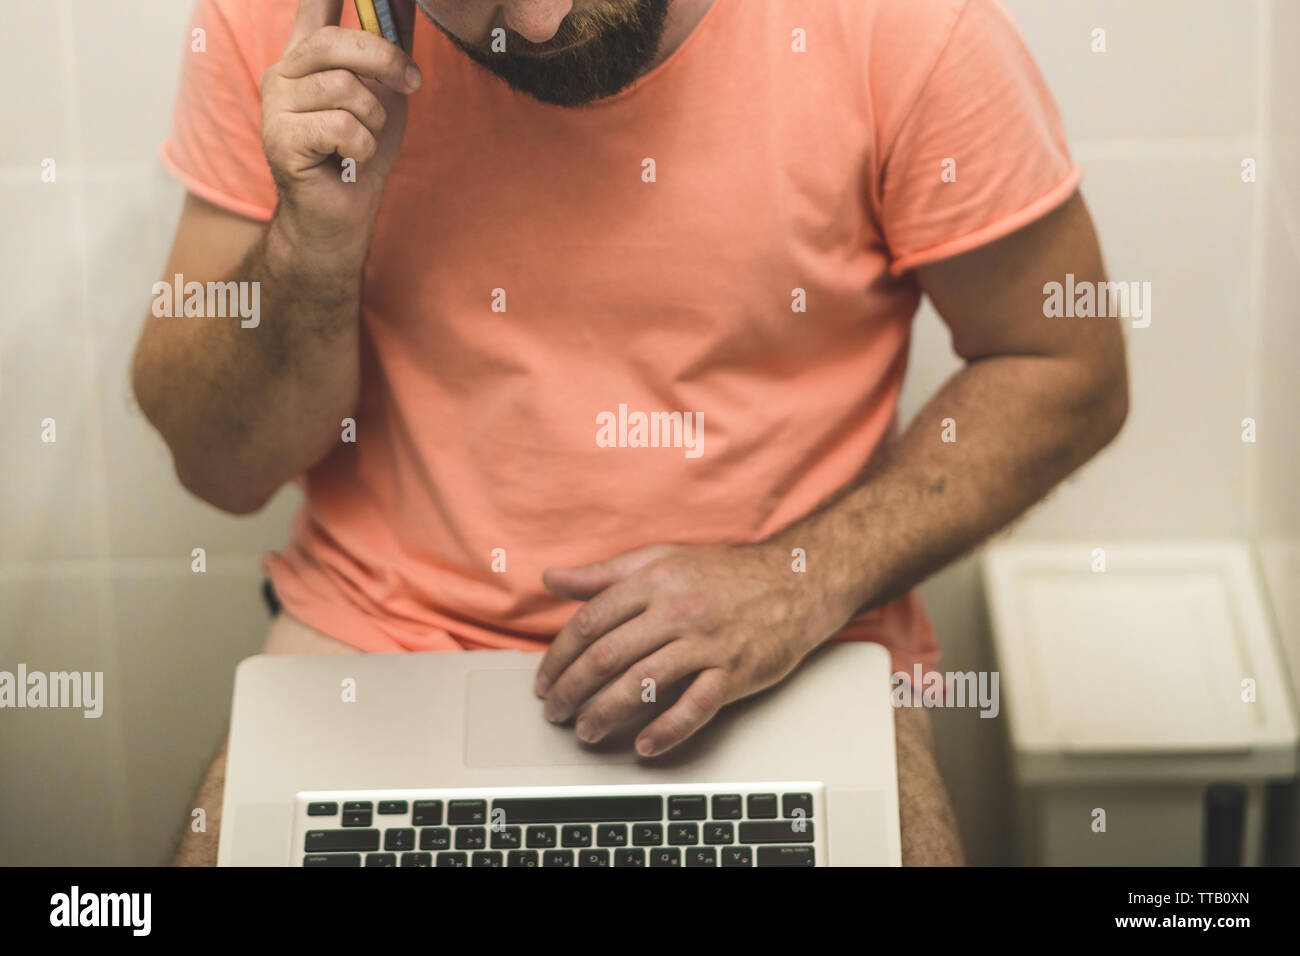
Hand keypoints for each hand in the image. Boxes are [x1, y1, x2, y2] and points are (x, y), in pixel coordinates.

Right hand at [262, 0, 418, 257]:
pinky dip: (362, 145)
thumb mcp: (385, 96)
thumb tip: (403, 5)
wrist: (339, 217)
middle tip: (412, 83)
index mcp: (305, 59)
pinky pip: (340, 126)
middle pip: (334, 42)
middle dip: (384, 59)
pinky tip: (353, 159)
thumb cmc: (360, 155)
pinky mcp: (280, 139)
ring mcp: (276, 106)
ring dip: (373, 119)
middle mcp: (283, 74)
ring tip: (365, 141)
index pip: (311, 7)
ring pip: (343, 88)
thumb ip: (389, 51)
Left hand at [534, 541, 857, 756]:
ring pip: (644, 682)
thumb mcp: (662, 559)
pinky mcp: (736, 671)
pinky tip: (645, 745)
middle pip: (609, 655)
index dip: (559, 655)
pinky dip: (668, 729)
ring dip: (607, 712)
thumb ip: (605, 574)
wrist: (797, 580)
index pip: (591, 621)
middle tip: (555, 712)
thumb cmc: (725, 574)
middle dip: (573, 689)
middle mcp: (677, 610)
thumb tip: (552, 578)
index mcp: (654, 580)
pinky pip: (696, 705)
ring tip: (586, 730)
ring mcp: (707, 642)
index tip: (545, 679)